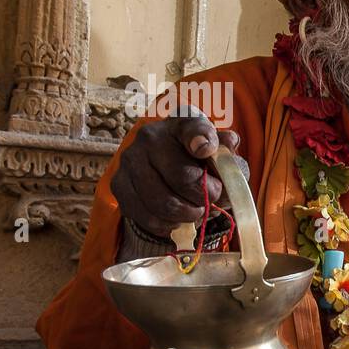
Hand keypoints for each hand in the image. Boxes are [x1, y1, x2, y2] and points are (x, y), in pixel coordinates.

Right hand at [110, 105, 242, 236]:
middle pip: (183, 177)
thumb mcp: (214, 151)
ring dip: (187, 215)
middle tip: (210, 201)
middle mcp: (150, 137)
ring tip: (195, 212)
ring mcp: (130, 160)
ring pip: (164, 203)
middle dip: (205, 197)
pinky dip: (167, 225)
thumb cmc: (195, 158)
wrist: (161, 165)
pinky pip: (146, 216)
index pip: (194, 128)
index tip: (206, 151)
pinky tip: (176, 219)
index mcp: (181, 124)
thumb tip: (229, 142)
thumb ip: (224, 150)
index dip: (202, 140)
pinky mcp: (118, 184)